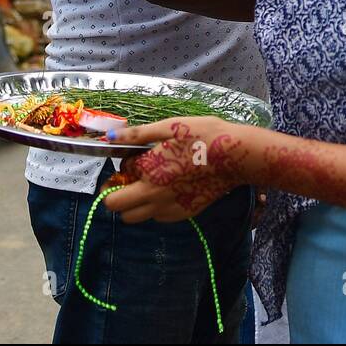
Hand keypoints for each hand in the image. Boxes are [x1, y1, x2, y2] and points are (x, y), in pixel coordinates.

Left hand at [102, 117, 251, 222]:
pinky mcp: (185, 214)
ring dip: (136, 204)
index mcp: (148, 172)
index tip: (134, 158)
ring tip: (152, 184)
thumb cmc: (203, 136)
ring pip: (137, 217)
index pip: (117, 179)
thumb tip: (110, 137)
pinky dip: (156, 207)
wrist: (236, 156)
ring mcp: (170, 209)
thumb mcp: (169, 127)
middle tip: (131, 179)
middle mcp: (155, 196)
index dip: (123, 167)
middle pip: (118, 209)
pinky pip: (158, 218)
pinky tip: (170, 189)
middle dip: (117, 195)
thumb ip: (137, 135)